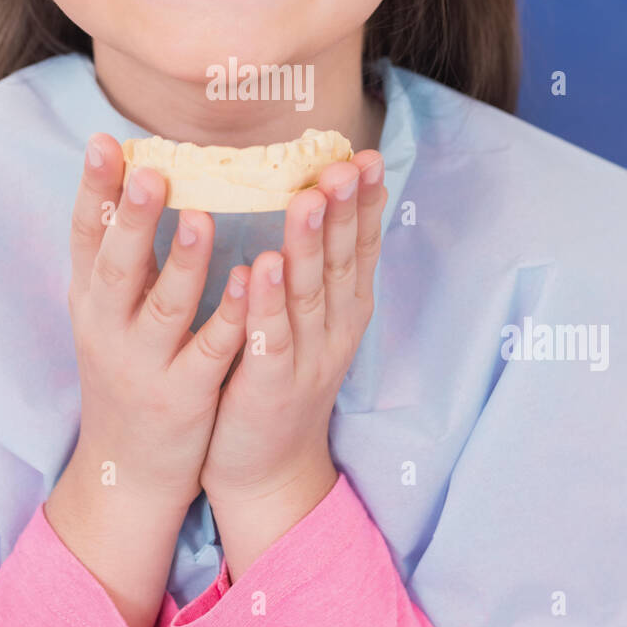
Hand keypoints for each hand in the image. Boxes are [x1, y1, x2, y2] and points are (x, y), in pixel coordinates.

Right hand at [67, 134, 249, 509]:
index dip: (93, 190)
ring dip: (183, 261)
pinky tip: (251, 279)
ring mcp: (145, 364)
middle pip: (116, 266)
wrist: (126, 469)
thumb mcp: (107, 311)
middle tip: (148, 170)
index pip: (84, 236)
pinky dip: (229, 315)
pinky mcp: (184, 395)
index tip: (104, 142)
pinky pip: (210, 350)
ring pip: (165, 306)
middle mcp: (107, 327)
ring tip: (199, 215)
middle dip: (130, 217)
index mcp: (90, 298)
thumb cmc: (126, 368)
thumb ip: (120, 252)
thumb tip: (131, 168)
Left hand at [199, 150, 386, 502]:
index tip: (367, 155)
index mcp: (345, 308)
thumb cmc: (280, 376)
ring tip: (307, 200)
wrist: (267, 471)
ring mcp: (305, 360)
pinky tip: (259, 269)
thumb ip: (313, 263)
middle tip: (344, 165)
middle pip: (341, 262)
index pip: (360, 246)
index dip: (365, 202)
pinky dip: (267, 306)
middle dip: (344, 211)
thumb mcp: (308, 317)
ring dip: (308, 246)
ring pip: (309, 295)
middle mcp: (335, 330)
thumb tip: (314, 191)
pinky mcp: (269, 390)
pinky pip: (269, 342)